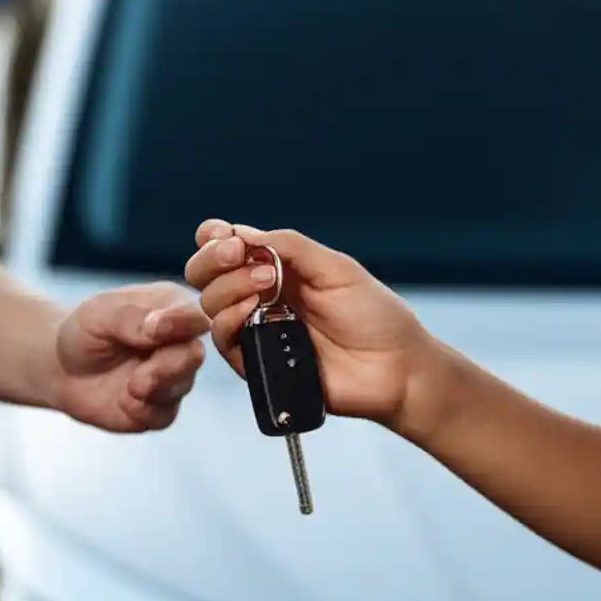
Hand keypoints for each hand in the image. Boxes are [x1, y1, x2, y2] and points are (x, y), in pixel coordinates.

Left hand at [53, 282, 209, 431]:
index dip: (182, 323)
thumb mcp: (99, 312)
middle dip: (169, 366)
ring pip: (181, 386)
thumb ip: (130, 316)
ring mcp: (173, 378)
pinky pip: (163, 415)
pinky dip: (142, 411)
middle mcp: (180, 343)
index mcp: (172, 308)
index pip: (194, 315)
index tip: (153, 331)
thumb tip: (159, 327)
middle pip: (194, 355)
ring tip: (129, 387)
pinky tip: (122, 400)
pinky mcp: (161, 408)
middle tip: (141, 375)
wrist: (64, 369)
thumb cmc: (86, 330)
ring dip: (153, 389)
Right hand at [185, 219, 449, 428]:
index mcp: (275, 267)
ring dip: (228, 285)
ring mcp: (256, 329)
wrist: (395, 367)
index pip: (225, 247)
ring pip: (209, 304)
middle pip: (205, 274)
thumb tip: (241, 233)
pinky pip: (224, 341)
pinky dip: (229, 320)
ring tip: (267, 282)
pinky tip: (253, 310)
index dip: (214, 238)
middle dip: (212, 259)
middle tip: (239, 253)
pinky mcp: (257, 363)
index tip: (225, 235)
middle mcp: (259, 296)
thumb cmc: (374, 314)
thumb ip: (290, 246)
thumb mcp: (335, 267)